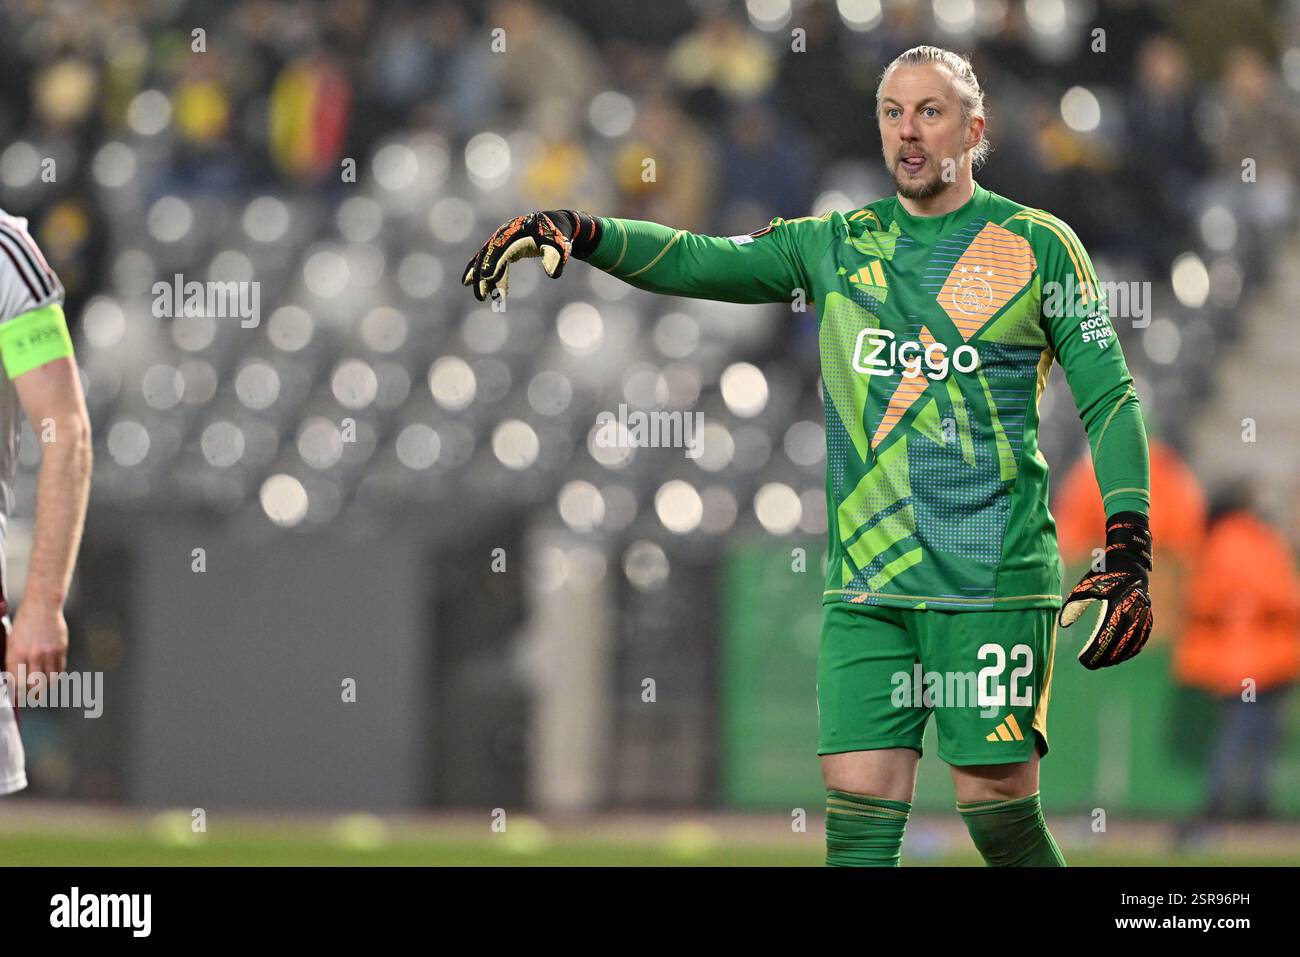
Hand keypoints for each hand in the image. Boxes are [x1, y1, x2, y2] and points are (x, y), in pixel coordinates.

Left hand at [5, 600, 67, 696]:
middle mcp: (33, 654)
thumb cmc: (25, 620)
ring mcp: (49, 652)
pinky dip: (56, 677)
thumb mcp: (12, 640)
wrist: (42, 604)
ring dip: (45, 688)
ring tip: (41, 690)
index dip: (16, 694)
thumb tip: (14, 677)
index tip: (16, 700)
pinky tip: (51, 678)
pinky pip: (60, 670)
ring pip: (49, 680)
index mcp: (16, 652)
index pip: (16, 682)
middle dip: (31, 695)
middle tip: (30, 697)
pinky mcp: (61, 649)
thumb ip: (13, 659)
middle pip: (34, 685)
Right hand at [462, 211, 574, 301]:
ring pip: (484, 258)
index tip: (487, 278)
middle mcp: (504, 235)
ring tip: (480, 297)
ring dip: (478, 276)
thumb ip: (554, 258)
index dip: (493, 264)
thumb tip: (552, 274)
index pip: (501, 251)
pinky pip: (486, 257)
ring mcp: (500, 239)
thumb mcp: (559, 247)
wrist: (553, 224)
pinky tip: (468, 281)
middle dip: (482, 275)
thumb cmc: (556, 237)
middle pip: (489, 255)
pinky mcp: (500, 245)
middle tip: (482, 297)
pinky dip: (477, 268)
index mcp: (516, 234)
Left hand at [1059, 512, 1153, 668]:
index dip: (1095, 651)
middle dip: (1105, 657)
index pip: (1105, 635)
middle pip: (1119, 642)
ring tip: (1105, 663)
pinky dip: (1133, 648)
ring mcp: (1143, 614)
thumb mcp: (1085, 587)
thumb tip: (1063, 624)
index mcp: (1116, 605)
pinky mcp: (1147, 615)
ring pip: (1133, 642)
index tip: (1084, 660)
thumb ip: (1074, 606)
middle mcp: (1132, 611)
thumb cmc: (1102, 576)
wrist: (1129, 563)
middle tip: (1091, 665)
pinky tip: (1123, 655)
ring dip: (1119, 655)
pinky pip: (1142, 636)